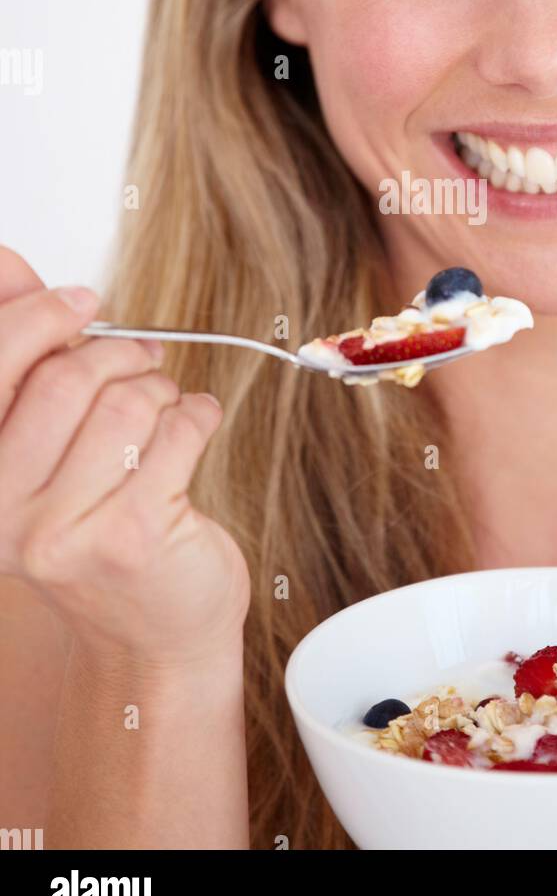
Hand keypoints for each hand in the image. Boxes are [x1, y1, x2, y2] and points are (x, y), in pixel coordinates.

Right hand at [0, 245, 249, 666]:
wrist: (153, 632)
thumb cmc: (100, 525)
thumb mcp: (45, 443)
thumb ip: (24, 354)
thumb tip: (5, 262)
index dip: (40, 316)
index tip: (82, 301)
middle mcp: (1, 510)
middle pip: (67, 379)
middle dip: (118, 354)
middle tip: (142, 359)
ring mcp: (62, 530)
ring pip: (127, 402)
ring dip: (161, 391)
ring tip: (165, 410)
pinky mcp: (130, 537)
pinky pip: (177, 431)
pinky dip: (198, 415)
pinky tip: (193, 430)